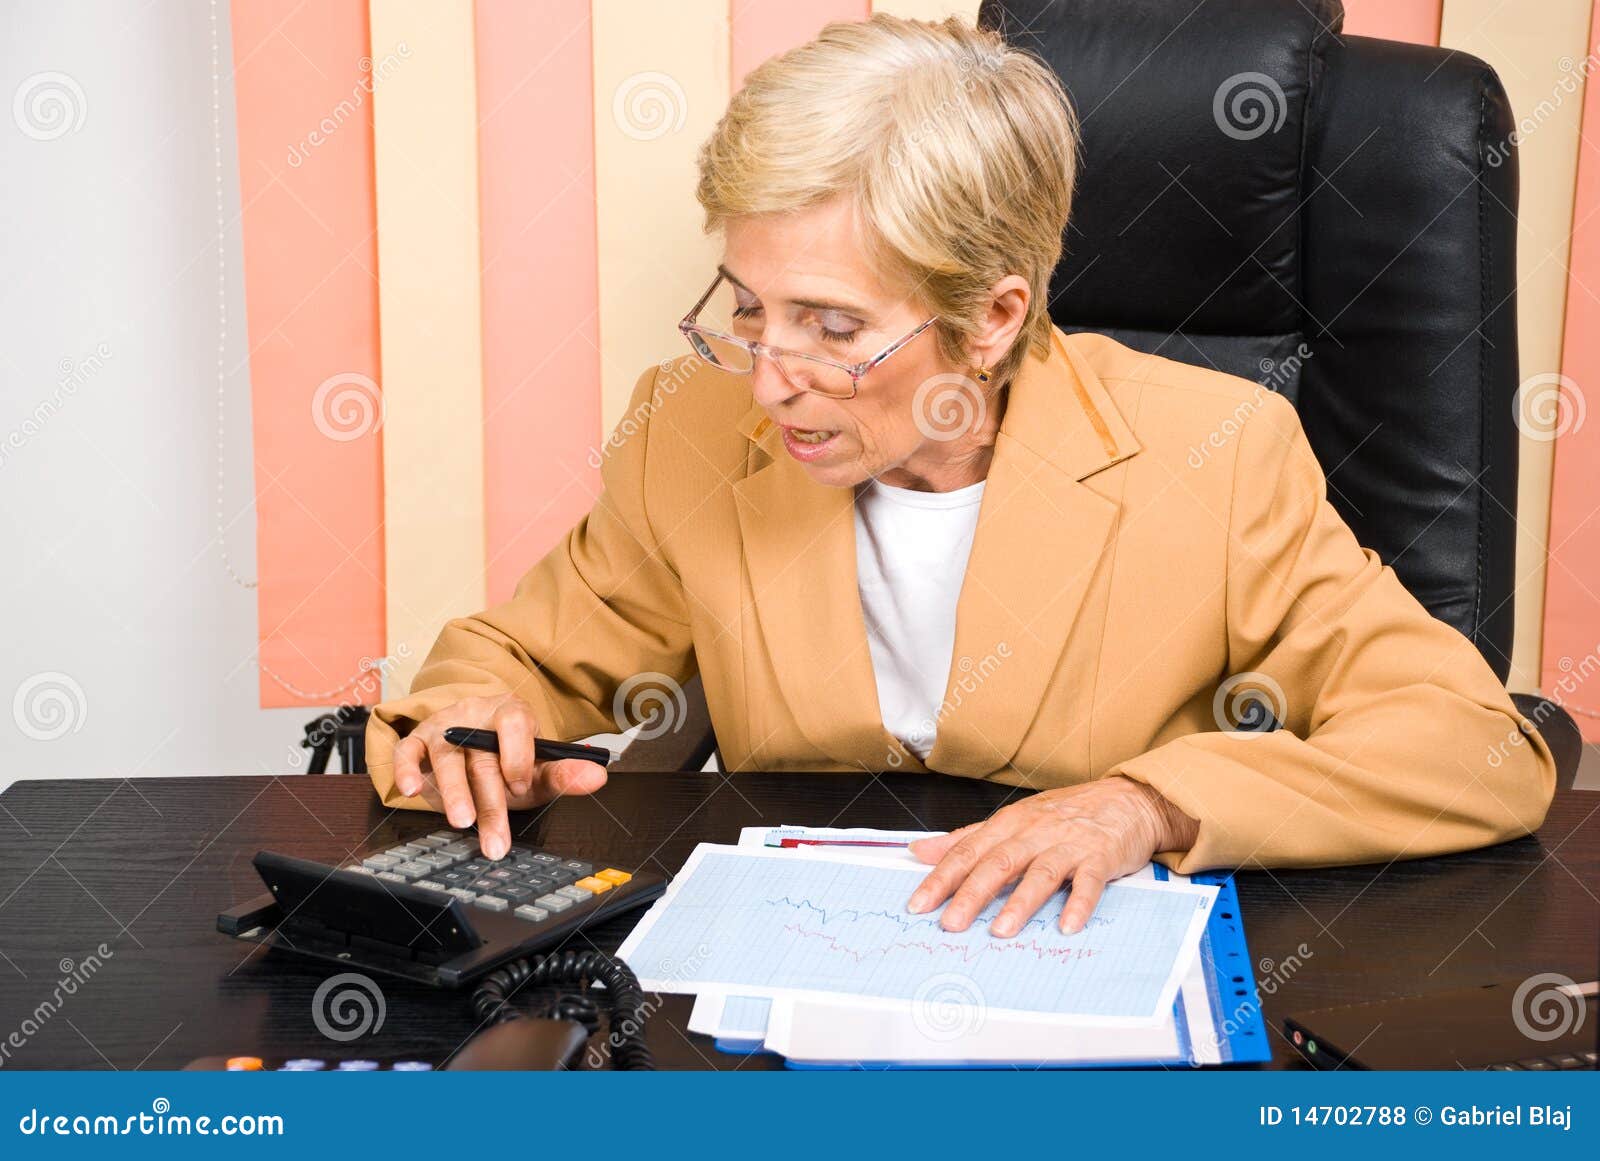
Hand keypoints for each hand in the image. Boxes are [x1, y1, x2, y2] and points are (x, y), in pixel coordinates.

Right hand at [391, 692, 606, 858]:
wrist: (476, 744)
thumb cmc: (508, 760)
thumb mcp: (538, 768)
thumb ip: (565, 774)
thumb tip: (597, 776)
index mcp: (510, 712)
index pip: (514, 723)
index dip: (517, 755)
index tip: (521, 785)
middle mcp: (475, 715)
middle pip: (482, 756)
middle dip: (490, 801)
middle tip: (496, 839)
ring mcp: (443, 726)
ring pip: (446, 757)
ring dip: (454, 792)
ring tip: (463, 821)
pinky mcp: (417, 741)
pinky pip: (406, 751)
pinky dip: (405, 769)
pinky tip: (410, 790)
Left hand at [905, 775, 1198, 937]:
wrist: (1127, 798)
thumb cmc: (1065, 813)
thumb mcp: (1013, 820)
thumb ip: (967, 838)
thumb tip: (918, 851)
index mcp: (1009, 823)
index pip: (967, 851)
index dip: (941, 878)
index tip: (917, 905)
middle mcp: (1035, 831)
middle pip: (998, 863)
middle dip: (971, 895)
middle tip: (950, 925)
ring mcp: (1069, 843)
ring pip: (1040, 873)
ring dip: (1020, 903)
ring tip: (1001, 932)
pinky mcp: (1101, 856)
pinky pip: (1088, 882)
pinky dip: (1078, 904)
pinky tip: (1067, 926)